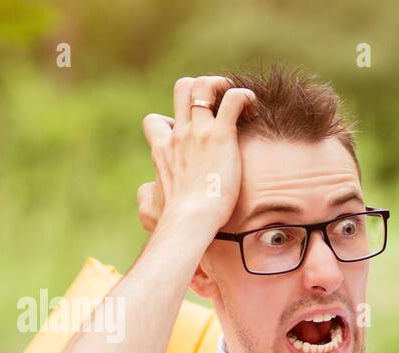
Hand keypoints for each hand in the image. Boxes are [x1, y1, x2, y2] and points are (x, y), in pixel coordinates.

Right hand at [140, 76, 255, 234]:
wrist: (190, 220)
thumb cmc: (174, 219)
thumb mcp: (150, 208)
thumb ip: (146, 196)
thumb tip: (146, 192)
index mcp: (163, 149)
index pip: (155, 121)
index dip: (171, 120)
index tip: (189, 135)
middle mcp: (179, 134)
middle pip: (182, 89)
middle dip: (201, 89)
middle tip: (220, 108)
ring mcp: (199, 132)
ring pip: (204, 86)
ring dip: (222, 86)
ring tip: (238, 102)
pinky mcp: (221, 136)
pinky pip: (233, 100)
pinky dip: (244, 96)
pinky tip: (253, 107)